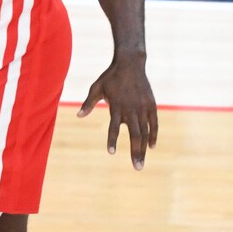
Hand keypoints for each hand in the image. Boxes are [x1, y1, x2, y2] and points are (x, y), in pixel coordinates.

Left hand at [77, 51, 157, 168]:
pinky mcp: (151, 105)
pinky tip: (152, 146)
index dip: (112, 139)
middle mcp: (131, 109)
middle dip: (136, 152)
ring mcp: (143, 108)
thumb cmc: (110, 77)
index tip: (111, 152)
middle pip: (135, 135)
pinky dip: (154, 135)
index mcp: (117, 106)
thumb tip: (78, 116)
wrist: (130, 63)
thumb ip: (88, 103)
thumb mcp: (96, 88)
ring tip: (141, 162)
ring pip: (145, 132)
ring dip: (144, 148)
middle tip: (137, 167)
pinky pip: (154, 123)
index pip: (114, 127)